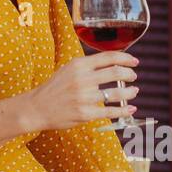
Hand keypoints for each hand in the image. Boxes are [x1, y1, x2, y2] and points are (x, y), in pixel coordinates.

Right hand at [23, 52, 138, 131]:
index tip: (134, 61)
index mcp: (79, 65)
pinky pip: (110, 111)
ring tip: (134, 92)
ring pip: (116, 93)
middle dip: (129, 74)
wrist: (36, 108)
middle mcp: (82, 79)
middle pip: (115, 72)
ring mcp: (84, 97)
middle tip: (133, 77)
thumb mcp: (68, 69)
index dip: (125, 58)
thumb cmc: (55, 88)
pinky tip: (130, 109)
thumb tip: (112, 64)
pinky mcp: (85, 113)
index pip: (108, 57)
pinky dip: (124, 110)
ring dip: (129, 92)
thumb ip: (87, 66)